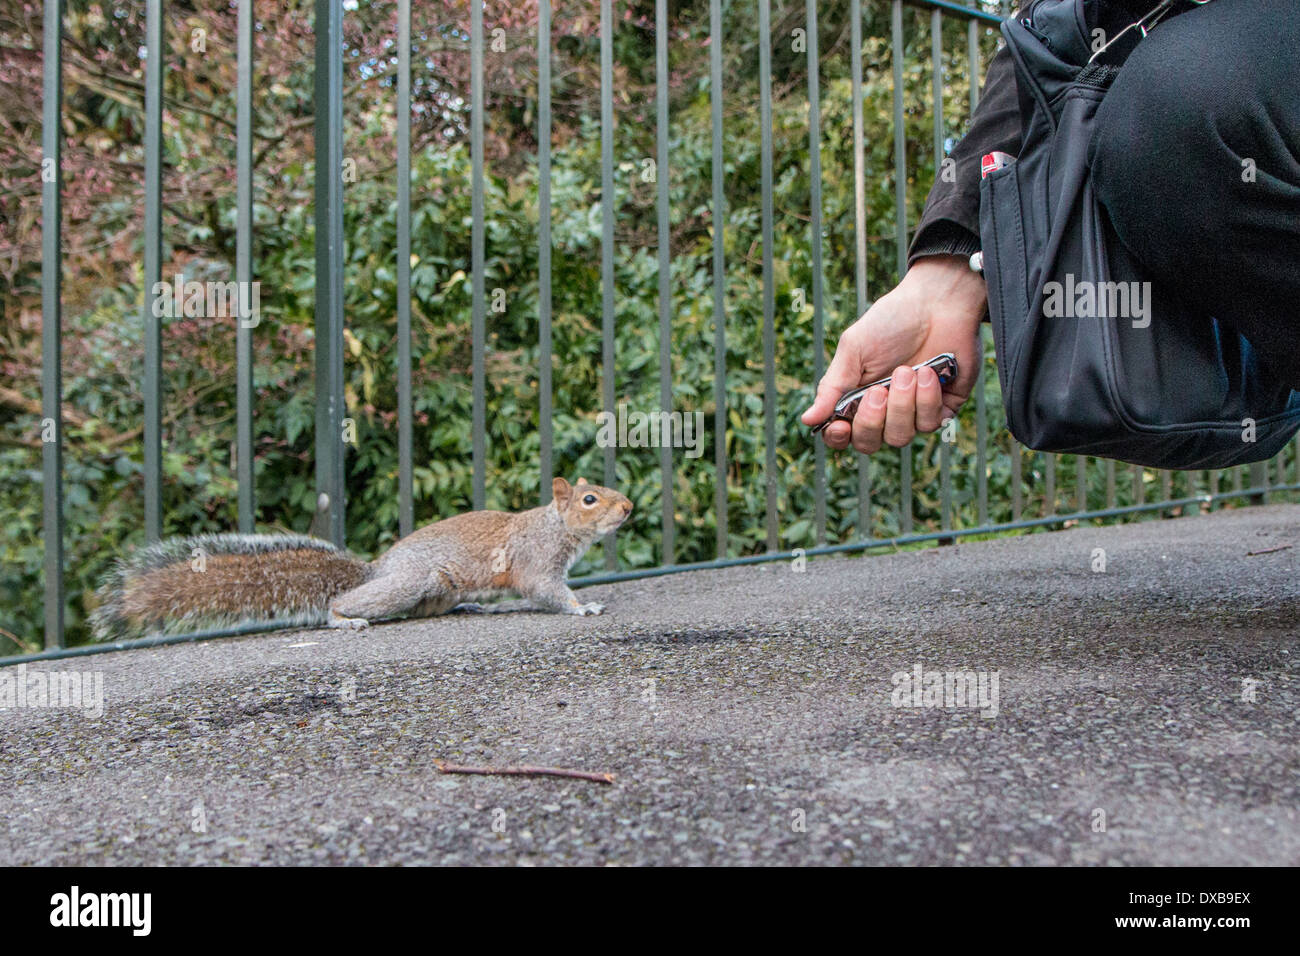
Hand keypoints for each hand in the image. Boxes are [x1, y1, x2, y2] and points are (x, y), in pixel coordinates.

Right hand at [801, 255, 986, 453]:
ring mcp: (914, 412)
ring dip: (903, 404)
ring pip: (901, 437)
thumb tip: (807, 420)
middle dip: (873, 419)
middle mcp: (885, 412)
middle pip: (870, 443)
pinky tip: (928, 372)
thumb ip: (833, 387)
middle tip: (879, 389)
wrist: (937, 302)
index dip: (839, 438)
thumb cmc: (890, 322)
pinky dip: (928, 399)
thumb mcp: (854, 350)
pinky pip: (932, 423)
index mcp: (857, 399)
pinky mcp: (944, 407)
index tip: (841, 425)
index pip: (843, 435)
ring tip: (908, 370)